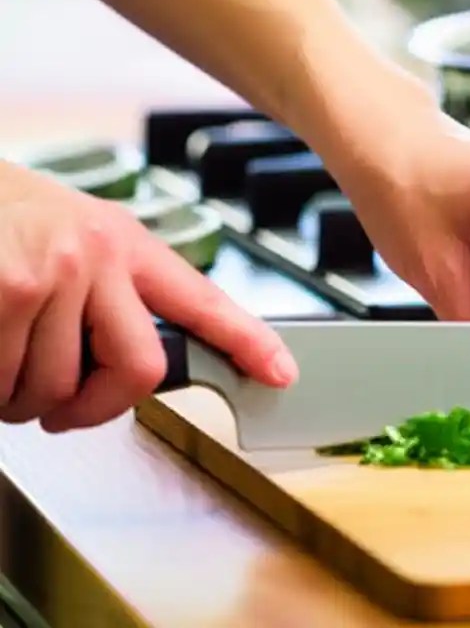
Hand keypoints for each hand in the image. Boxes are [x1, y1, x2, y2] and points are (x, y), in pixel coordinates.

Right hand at [0, 161, 295, 432]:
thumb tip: (138, 370)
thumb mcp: (71, 238)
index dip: (249, 342)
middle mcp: (95, 255)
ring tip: (2, 364)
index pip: (202, 301)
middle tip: (56, 408)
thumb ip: (109, 295)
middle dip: (91, 407)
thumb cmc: (0, 223)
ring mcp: (48, 274)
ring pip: (56, 389)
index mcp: (123, 244)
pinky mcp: (4, 291)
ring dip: (20, 400)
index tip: (282, 372)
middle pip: (137, 372)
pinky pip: (4, 382)